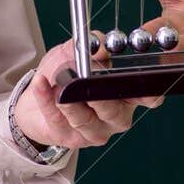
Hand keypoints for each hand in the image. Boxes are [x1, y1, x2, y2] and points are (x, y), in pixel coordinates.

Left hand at [12, 41, 162, 149]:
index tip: (137, 79)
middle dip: (98, 96)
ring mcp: (95, 131)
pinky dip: (47, 100)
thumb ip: (90, 45)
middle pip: (114, 111)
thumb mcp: (76, 52)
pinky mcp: (71, 139)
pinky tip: (41, 84)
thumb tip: (100, 46)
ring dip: (68, 100)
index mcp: (126, 94)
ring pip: (84, 119)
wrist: (35, 101)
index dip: (149, 92)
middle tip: (86, 81)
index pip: (148, 97)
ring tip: (57, 82)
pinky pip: (59, 120)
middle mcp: (116, 116)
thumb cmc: (64, 74)